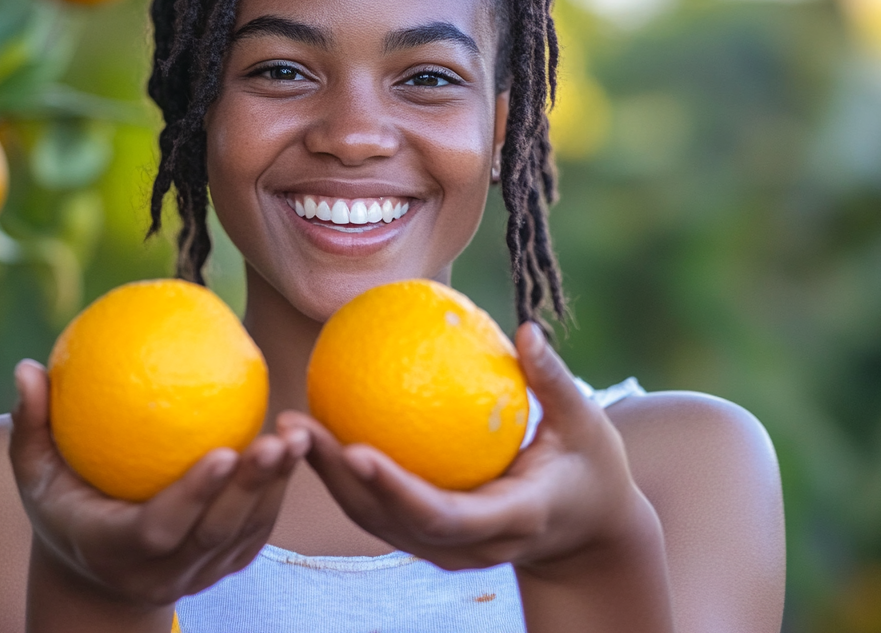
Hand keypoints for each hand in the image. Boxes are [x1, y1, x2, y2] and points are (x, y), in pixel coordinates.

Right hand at [9, 359, 309, 608]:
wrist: (93, 576)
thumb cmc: (60, 506)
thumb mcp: (34, 473)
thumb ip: (30, 426)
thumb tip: (25, 367)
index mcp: (114, 549)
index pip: (160, 529)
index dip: (193, 494)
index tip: (223, 449)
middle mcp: (161, 571)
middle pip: (217, 532)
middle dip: (252, 487)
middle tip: (280, 438)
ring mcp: (198, 574)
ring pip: (246, 534)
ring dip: (277, 486)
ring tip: (300, 436)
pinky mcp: (224, 566)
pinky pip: (258, 531)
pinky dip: (278, 492)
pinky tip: (297, 447)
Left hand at [280, 323, 656, 575]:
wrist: (588, 533)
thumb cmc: (591, 468)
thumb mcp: (587, 424)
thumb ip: (554, 382)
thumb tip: (525, 329)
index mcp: (511, 519)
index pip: (443, 514)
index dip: (395, 488)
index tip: (356, 449)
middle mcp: (471, 547)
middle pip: (392, 521)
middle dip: (339, 479)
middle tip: (298, 428)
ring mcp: (448, 550)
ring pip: (375, 521)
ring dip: (328, 478)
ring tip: (289, 428)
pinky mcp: (430, 540)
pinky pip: (379, 509)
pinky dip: (345, 475)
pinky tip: (318, 431)